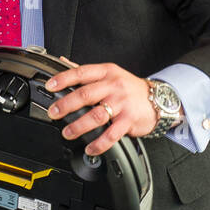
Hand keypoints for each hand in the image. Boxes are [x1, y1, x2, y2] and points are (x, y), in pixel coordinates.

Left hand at [43, 62, 160, 156]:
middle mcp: (114, 86)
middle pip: (85, 94)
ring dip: (78, 126)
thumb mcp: (111, 73)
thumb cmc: (130, 88)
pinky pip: (111, 134)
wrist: (160, 100)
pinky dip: (98, 143)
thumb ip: (87, 72)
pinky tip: (90, 147)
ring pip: (96, 115)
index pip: (81, 73)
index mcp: (107, 73)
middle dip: (66, 105)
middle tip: (53, 113)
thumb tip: (62, 61)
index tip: (49, 86)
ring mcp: (122, 104)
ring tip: (67, 132)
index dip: (63, 79)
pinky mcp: (129, 121)